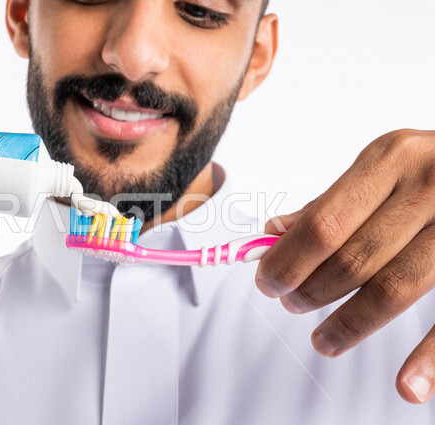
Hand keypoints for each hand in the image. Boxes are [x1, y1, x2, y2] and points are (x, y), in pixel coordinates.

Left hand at [255, 128, 434, 403]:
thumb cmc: (431, 167)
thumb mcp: (382, 166)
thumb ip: (330, 202)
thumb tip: (274, 232)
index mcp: (392, 158)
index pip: (322, 225)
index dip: (287, 261)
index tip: (266, 281)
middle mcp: (429, 186)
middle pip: (352, 259)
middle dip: (310, 290)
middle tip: (291, 304)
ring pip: (393, 289)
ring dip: (349, 323)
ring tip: (323, 338)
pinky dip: (429, 357)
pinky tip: (407, 385)